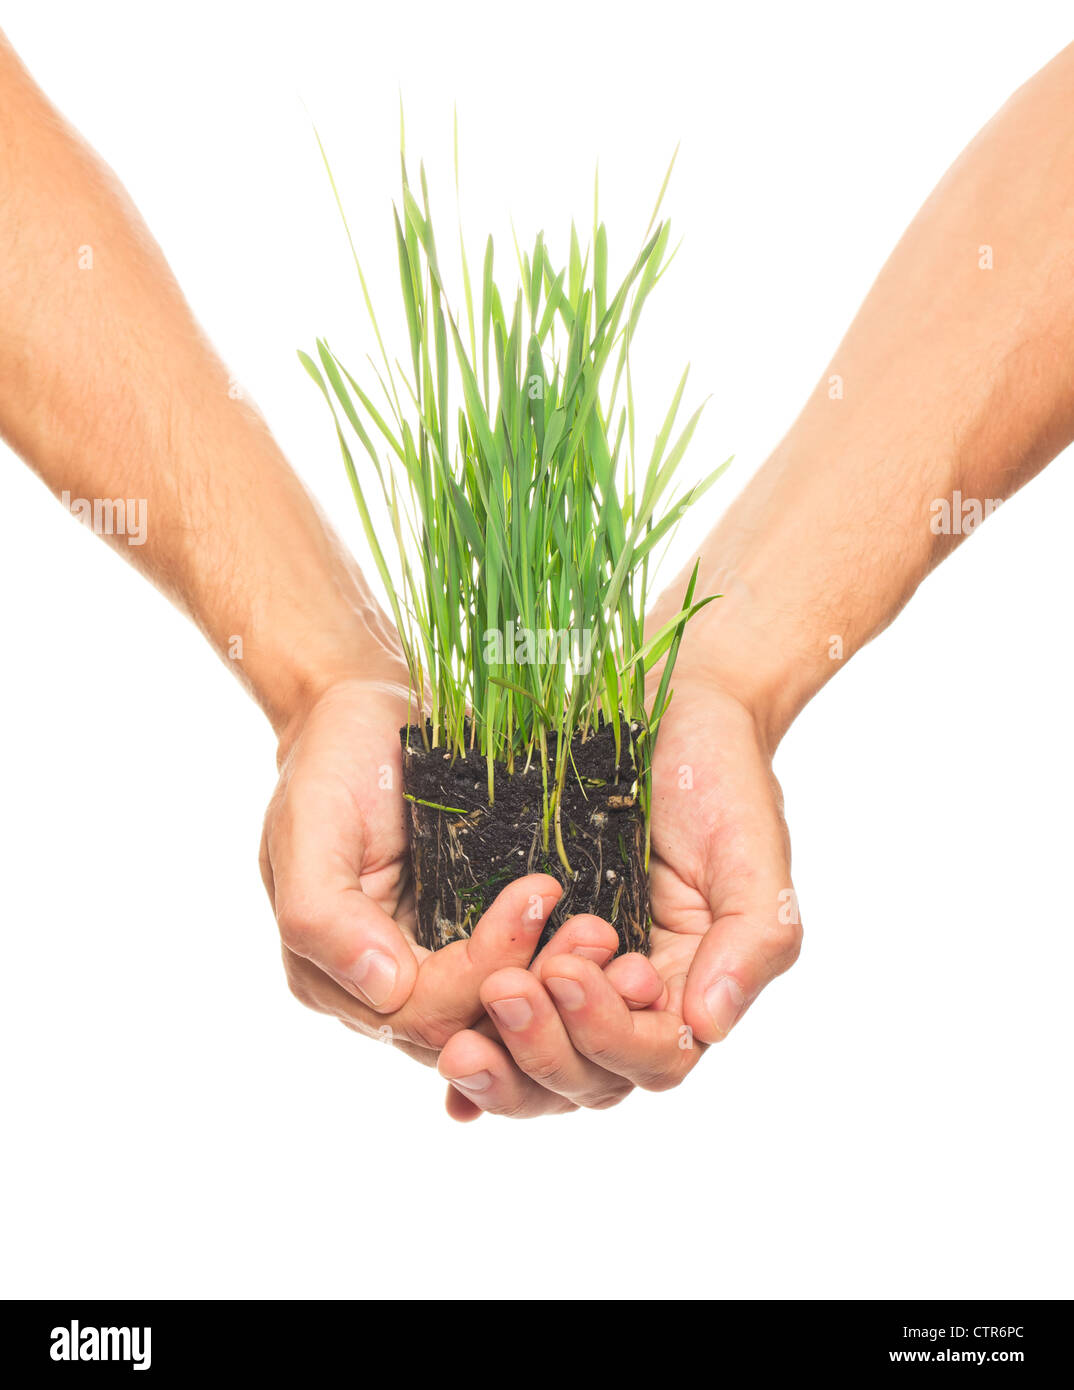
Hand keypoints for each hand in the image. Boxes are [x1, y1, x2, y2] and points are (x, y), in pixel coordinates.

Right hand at [259, 677, 574, 1061]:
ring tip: (606, 936)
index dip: (485, 966)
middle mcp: (385, 985)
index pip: (422, 1009)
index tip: (538, 892)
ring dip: (559, 978)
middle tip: (596, 931)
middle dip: (536, 980)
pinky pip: (523, 971)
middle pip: (471, 1021)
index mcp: (334, 975)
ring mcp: (434, 963)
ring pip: (504, 1009)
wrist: (368, 712)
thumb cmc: (332, 760)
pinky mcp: (474, 934)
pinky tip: (606, 936)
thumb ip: (322, 913)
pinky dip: (561, 960)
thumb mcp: (310, 823)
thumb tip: (381, 986)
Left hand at [442, 678, 800, 1115]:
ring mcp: (569, 977)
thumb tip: (707, 1026)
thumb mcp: (752, 851)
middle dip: (541, 1048)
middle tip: (503, 991)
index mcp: (685, 988)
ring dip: (498, 1055)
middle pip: (584, 1077)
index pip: (651, 1057)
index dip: (608, 1031)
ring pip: (532, 1064)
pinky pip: (489, 1015)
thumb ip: (752, 940)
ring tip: (459, 1025)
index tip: (568, 969)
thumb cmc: (720, 778)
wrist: (666, 709)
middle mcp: (626, 998)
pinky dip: (465, 1043)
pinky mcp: (519, 947)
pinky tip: (429, 1041)